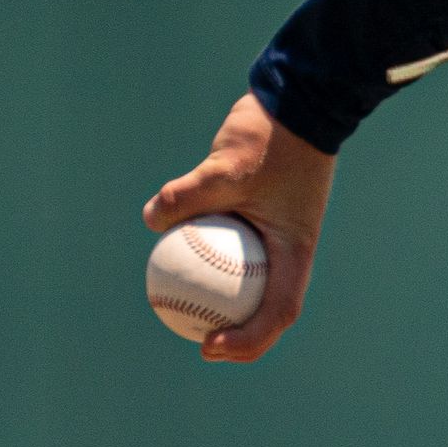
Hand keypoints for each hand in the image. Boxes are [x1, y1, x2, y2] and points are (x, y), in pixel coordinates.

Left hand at [143, 93, 335, 361]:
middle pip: (265, 307)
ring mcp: (274, 235)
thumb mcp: (229, 167)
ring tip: (181, 312)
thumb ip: (190, 194)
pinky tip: (172, 262)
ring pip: (248, 283)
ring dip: (221, 304)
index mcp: (295, 249)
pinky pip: (230, 253)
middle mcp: (287, 248)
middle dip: (237, 335)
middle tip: (198, 341)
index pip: (278, 310)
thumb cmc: (273, 140)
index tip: (209, 343)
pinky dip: (206, 267)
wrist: (295, 103)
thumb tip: (152, 220)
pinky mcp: (257, 218)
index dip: (248, 339)